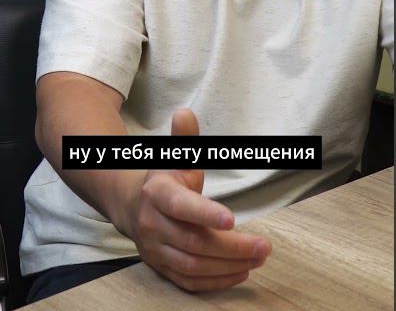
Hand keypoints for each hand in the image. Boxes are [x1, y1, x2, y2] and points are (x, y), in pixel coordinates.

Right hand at [118, 109, 271, 291]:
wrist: (131, 206)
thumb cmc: (164, 181)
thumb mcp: (174, 158)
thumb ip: (184, 140)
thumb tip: (185, 113)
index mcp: (158, 194)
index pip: (181, 207)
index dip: (205, 214)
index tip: (232, 219)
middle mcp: (153, 224)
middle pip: (193, 242)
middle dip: (232, 247)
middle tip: (264, 247)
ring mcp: (155, 249)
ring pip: (192, 266)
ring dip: (228, 266)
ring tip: (258, 259)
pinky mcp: (161, 267)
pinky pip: (188, 282)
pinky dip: (215, 282)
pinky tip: (240, 272)